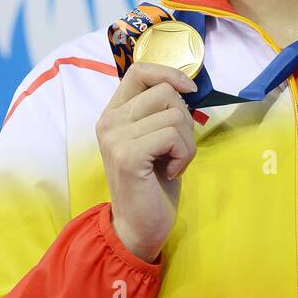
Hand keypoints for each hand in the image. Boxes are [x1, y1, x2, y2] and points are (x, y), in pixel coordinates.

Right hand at [95, 62, 197, 262]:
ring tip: (173, 163)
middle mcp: (108, 121)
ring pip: (174, 115)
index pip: (139, 70)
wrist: (139, 227)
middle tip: (176, 149)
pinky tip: (171, 172)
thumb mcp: (155, 138)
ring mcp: (115, 138)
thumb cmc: (153, 182)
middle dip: (184, 119)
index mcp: (113, 113)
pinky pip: (174, 136)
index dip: (169, 73)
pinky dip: (184, 155)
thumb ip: (160, 111)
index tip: (189, 90)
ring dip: (187, 142)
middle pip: (164, 91)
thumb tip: (186, 85)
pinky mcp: (128, 155)